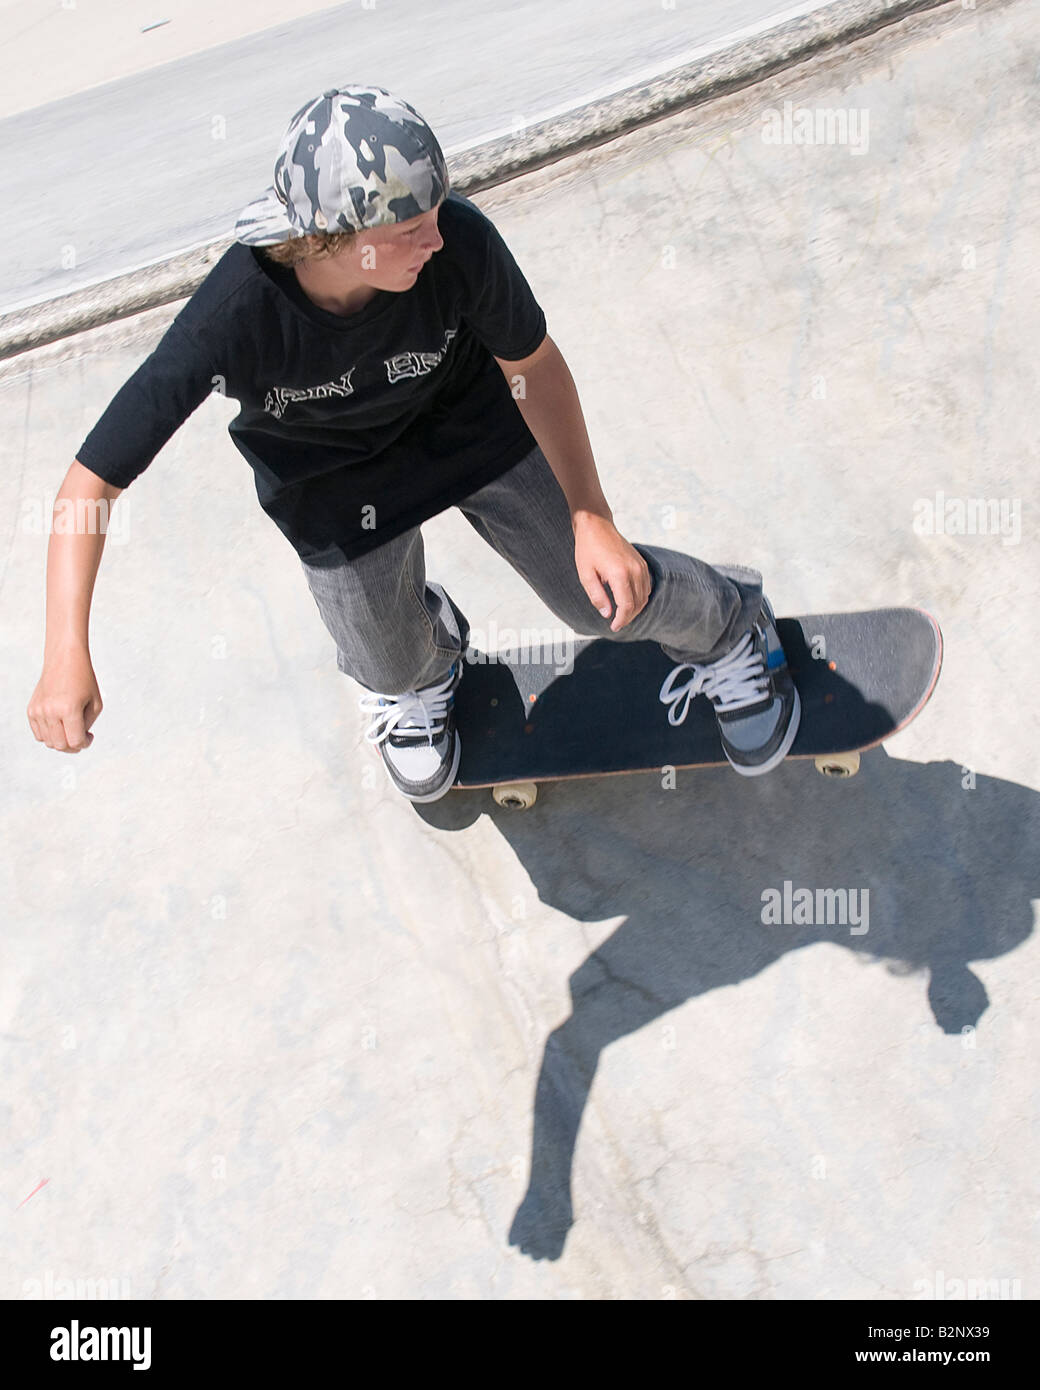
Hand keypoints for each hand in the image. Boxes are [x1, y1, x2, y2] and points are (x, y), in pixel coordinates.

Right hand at [27, 645, 102, 751]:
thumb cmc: (84, 681)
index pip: (75, 742)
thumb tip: (76, 743)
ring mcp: (38, 711)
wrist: (65, 659)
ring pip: (48, 742)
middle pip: (60, 745)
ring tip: (71, 729)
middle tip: (81, 736)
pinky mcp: (31, 710)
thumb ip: (87, 726)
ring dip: (61, 741)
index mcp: (68, 709)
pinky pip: (39, 734)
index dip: (85, 743)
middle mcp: (50, 711)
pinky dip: (49, 735)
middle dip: (73, 746)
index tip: (90, 736)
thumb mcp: (95, 704)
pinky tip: (60, 724)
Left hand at [573, 513, 651, 630]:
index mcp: (619, 574)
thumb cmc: (588, 549)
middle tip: (617, 623)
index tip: (614, 627)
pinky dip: (641, 597)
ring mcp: (640, 565)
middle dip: (628, 617)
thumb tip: (607, 614)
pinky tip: (630, 601)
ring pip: (645, 596)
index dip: (622, 620)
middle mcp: (634, 570)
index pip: (627, 605)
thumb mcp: (586, 575)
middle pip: (638, 603)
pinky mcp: (641, 562)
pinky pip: (647, 585)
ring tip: (622, 615)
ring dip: (635, 608)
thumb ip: (597, 596)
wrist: (597, 526)